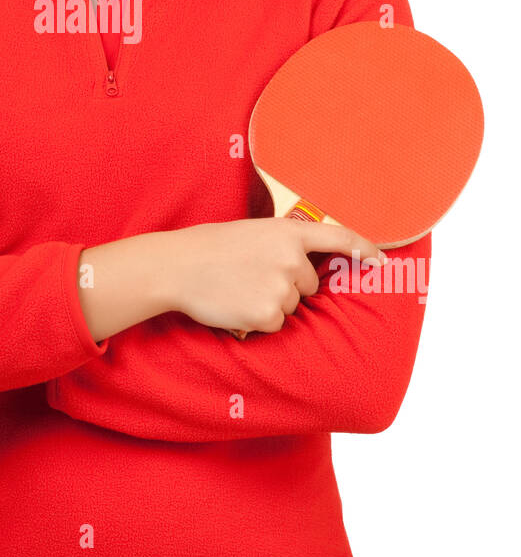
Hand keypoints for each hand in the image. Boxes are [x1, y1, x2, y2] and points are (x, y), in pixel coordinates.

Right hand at [154, 217, 385, 335]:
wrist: (177, 266)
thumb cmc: (211, 248)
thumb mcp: (253, 233)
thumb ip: (283, 244)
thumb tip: (305, 267)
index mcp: (288, 232)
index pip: (338, 238)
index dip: (363, 249)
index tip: (380, 261)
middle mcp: (291, 258)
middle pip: (309, 285)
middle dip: (287, 286)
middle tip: (251, 277)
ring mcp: (281, 287)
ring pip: (290, 307)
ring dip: (270, 303)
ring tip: (238, 289)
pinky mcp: (268, 313)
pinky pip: (275, 324)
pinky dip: (257, 320)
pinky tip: (236, 305)